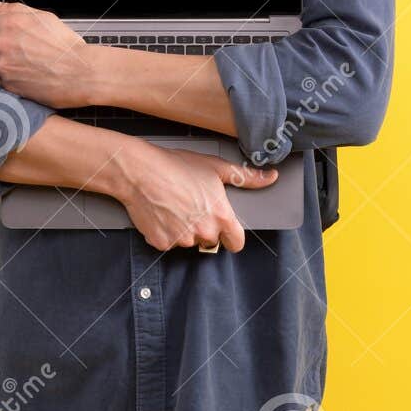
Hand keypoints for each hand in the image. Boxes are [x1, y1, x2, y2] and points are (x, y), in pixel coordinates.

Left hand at [0, 0, 95, 107]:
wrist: (79, 73)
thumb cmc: (66, 46)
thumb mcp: (44, 18)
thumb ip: (14, 9)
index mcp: (11, 23)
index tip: (3, 34)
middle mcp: (3, 43)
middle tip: (12, 50)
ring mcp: (3, 64)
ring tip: (13, 63)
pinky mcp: (7, 83)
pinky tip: (14, 74)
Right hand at [115, 140, 279, 252]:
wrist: (140, 171)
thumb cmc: (176, 166)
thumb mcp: (215, 167)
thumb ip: (246, 177)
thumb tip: (270, 177)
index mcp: (221, 216)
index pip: (237, 243)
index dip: (232, 236)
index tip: (224, 228)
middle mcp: (203, 232)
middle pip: (211, 241)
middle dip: (204, 228)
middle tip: (192, 207)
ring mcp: (181, 240)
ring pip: (189, 242)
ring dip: (184, 230)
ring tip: (174, 207)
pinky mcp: (162, 243)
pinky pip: (168, 243)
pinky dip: (165, 232)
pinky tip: (162, 214)